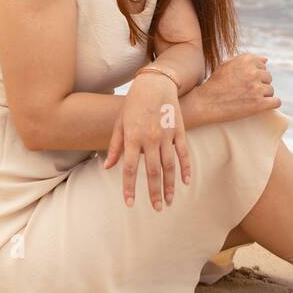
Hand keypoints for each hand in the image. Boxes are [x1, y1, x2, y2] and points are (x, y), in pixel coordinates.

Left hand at [103, 73, 191, 210]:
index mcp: (133, 137)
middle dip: (154, 193)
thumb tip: (107, 167)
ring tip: (169, 201)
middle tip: (156, 209)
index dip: (129, 187)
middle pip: (153, 172)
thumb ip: (115, 146)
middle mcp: (150, 139)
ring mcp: (166, 135)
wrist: (155, 83)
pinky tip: (185, 182)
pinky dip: (185, 168)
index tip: (129, 203)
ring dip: (169, 185)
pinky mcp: (179, 130)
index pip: (130, 169)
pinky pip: (183, 153)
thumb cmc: (133, 103)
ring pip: (169, 166)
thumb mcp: (120, 122)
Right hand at [191, 53, 281, 124]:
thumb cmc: (215, 84)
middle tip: (247, 92)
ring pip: (271, 90)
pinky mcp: (259, 103)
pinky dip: (271, 104)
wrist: (206, 102)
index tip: (246, 81)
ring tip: (249, 100)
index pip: (263, 65)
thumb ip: (246, 60)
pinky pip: (276, 102)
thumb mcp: (227, 65)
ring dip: (263, 96)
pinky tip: (263, 107)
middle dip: (260, 84)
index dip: (255, 74)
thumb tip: (266, 60)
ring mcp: (256, 88)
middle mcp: (253, 72)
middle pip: (268, 78)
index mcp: (246, 60)